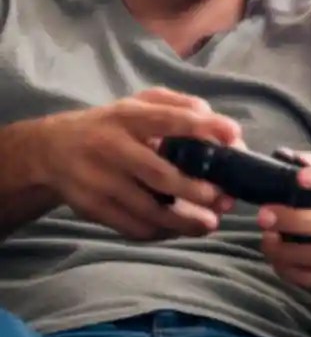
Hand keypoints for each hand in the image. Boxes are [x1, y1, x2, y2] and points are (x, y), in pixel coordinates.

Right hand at [39, 87, 240, 240]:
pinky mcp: (91, 207)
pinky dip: (160, 232)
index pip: (167, 119)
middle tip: (222, 198)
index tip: (234, 135)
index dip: (202, 126)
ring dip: (183, 220)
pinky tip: (179, 229)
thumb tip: (218, 125)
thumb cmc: (113, 126)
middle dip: (194, 189)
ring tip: (210, 223)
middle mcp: (110, 147)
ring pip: (146, 209)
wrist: (51, 151)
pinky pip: (131, 226)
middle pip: (157, 173)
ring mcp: (98, 180)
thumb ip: (181, 106)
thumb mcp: (140, 104)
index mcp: (127, 116)